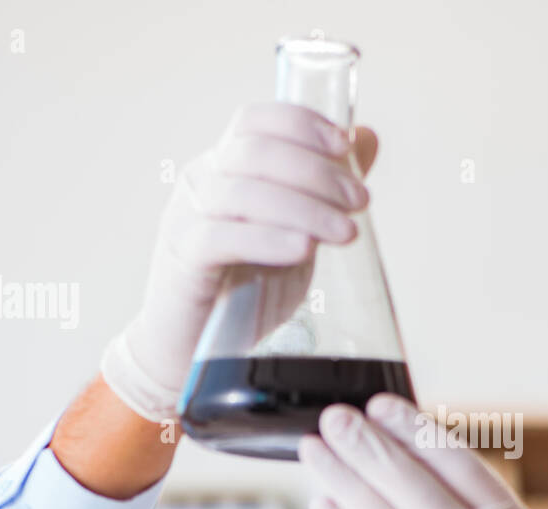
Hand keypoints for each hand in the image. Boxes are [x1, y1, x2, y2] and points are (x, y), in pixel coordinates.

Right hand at [101, 103, 378, 421]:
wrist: (190, 348)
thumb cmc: (244, 285)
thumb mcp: (293, 228)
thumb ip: (323, 185)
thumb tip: (364, 136)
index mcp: (225, 167)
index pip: (255, 121)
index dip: (300, 123)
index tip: (344, 145)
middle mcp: (201, 183)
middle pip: (254, 151)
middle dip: (316, 171)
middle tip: (359, 199)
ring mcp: (186, 219)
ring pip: (241, 192)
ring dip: (303, 207)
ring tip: (346, 232)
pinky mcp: (183, 261)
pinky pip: (220, 238)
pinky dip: (267, 239)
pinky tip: (303, 249)